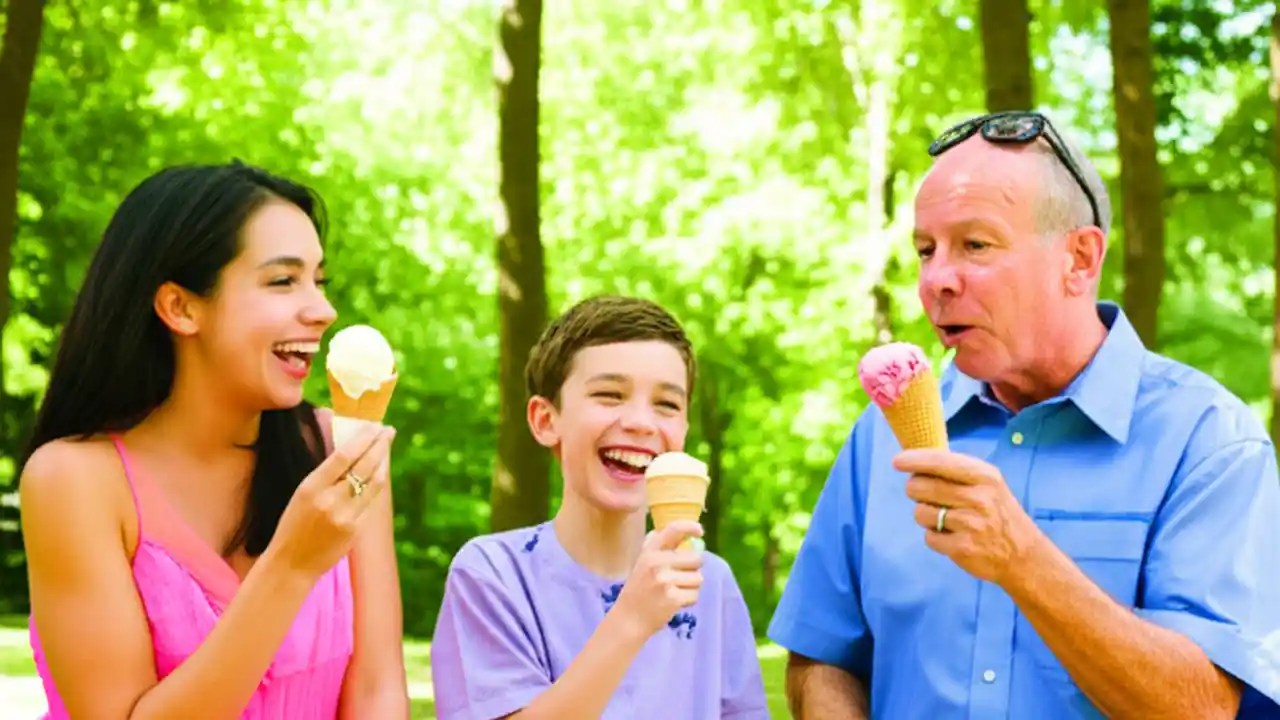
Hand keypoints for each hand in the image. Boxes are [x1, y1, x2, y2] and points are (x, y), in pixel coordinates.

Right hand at [269, 423, 395, 580]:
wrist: (291, 564)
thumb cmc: (293, 524)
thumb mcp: (302, 493)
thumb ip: (326, 475)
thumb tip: (352, 450)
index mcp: (311, 488)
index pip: (343, 456)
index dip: (362, 438)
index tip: (373, 426)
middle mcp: (330, 501)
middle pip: (364, 466)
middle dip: (379, 445)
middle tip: (388, 430)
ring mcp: (345, 517)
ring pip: (373, 483)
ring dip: (383, 463)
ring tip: (386, 448)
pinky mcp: (356, 531)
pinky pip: (370, 502)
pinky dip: (376, 485)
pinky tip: (379, 474)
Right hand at [612, 521, 704, 637]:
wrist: (629, 619)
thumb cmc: (637, 589)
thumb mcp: (641, 563)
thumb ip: (657, 547)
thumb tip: (679, 531)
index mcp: (650, 552)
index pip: (673, 530)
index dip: (690, 527)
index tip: (699, 531)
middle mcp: (657, 563)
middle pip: (696, 558)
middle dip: (694, 568)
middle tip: (682, 576)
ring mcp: (665, 582)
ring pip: (698, 578)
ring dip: (692, 586)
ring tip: (676, 591)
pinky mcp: (673, 599)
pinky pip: (695, 595)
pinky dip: (689, 600)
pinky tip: (676, 602)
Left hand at [895, 448, 1042, 585]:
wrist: (1023, 555)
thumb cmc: (997, 513)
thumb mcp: (988, 484)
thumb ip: (956, 471)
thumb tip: (916, 459)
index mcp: (984, 477)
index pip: (941, 462)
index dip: (915, 460)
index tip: (897, 461)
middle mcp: (978, 498)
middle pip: (921, 487)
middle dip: (914, 490)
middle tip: (923, 494)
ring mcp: (970, 524)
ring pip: (920, 513)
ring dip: (926, 515)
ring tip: (946, 519)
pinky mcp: (962, 548)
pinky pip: (928, 537)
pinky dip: (935, 536)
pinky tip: (953, 536)